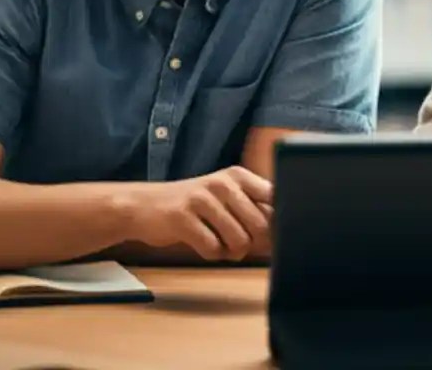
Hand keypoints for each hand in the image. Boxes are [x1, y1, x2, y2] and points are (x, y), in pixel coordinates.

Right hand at [126, 166, 272, 261]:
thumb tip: (287, 233)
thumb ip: (254, 210)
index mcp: (238, 176)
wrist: (144, 206)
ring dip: (232, 252)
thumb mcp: (225, 198)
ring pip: (239, 240)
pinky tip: (202, 244)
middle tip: (238, 245)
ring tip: (219, 244)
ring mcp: (202, 198)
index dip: (278, 222)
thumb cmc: (193, 207)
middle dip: (253, 244)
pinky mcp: (182, 217)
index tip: (270, 234)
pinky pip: (212, 249)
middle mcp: (222, 183)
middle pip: (261, 225)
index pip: (275, 198)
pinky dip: (211, 255)